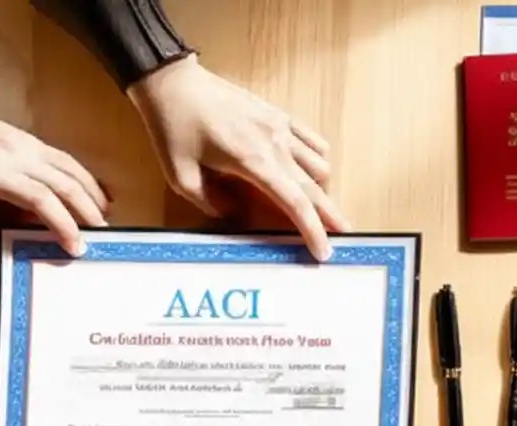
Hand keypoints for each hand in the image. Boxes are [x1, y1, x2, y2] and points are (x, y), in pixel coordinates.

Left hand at [0, 115, 107, 255]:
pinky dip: (79, 172)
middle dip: (87, 211)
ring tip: (103, 213)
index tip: (75, 247)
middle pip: (65, 182)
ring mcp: (19, 140)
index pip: (43, 199)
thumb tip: (22, 227)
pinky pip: (58, 154)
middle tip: (100, 235)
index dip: (64, 225)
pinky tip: (87, 186)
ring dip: (90, 190)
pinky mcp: (18, 134)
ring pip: (69, 166)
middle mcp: (14, 152)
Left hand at [127, 56, 348, 261]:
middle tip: (343, 235)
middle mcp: (275, 145)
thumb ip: (209, 203)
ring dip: (321, 188)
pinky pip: (313, 140)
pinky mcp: (279, 115)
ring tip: (315, 203)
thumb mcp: (179, 175)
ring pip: (319, 165)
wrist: (173, 82)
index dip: (312, 230)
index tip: (323, 252)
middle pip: (315, 188)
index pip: (294, 202)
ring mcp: (281, 128)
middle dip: (330, 216)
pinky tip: (313, 170)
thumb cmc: (173, 128)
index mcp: (252, 162)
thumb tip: (233, 214)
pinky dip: (319, 159)